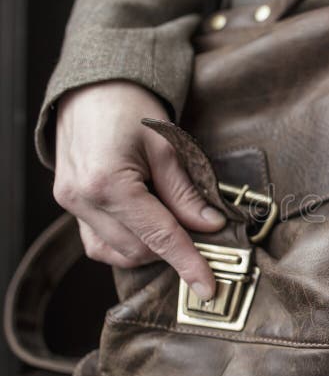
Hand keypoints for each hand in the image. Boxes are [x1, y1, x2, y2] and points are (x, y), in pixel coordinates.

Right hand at [53, 81, 224, 299]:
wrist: (93, 89)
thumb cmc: (131, 109)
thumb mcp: (168, 147)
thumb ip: (187, 193)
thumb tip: (211, 227)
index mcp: (108, 183)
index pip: (159, 236)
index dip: (188, 263)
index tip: (208, 286)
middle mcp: (82, 200)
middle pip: (139, 249)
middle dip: (174, 248)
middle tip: (202, 232)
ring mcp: (71, 206)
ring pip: (117, 253)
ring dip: (150, 247)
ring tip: (172, 220)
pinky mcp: (71, 207)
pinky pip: (101, 243)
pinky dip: (129, 242)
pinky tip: (147, 224)